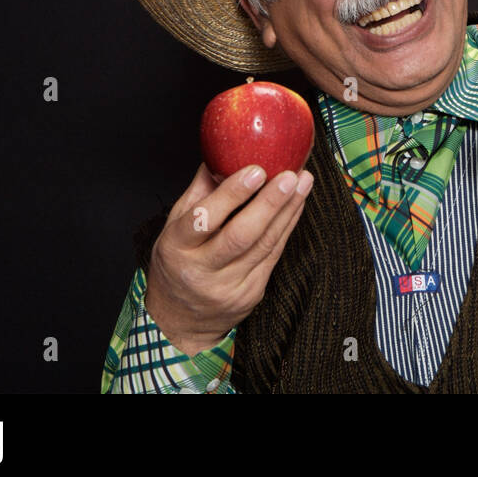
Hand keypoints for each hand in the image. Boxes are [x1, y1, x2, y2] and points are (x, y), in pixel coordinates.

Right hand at [144, 162, 313, 355]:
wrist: (180, 322)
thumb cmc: (177, 263)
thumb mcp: (174, 228)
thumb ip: (198, 192)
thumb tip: (219, 153)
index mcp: (176, 248)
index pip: (203, 219)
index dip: (231, 194)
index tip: (256, 169)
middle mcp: (201, 270)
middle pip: (240, 236)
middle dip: (270, 203)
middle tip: (291, 175)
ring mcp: (228, 286)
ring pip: (264, 245)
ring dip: (288, 211)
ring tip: (303, 182)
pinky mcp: (251, 294)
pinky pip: (274, 255)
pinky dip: (287, 227)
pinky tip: (297, 205)